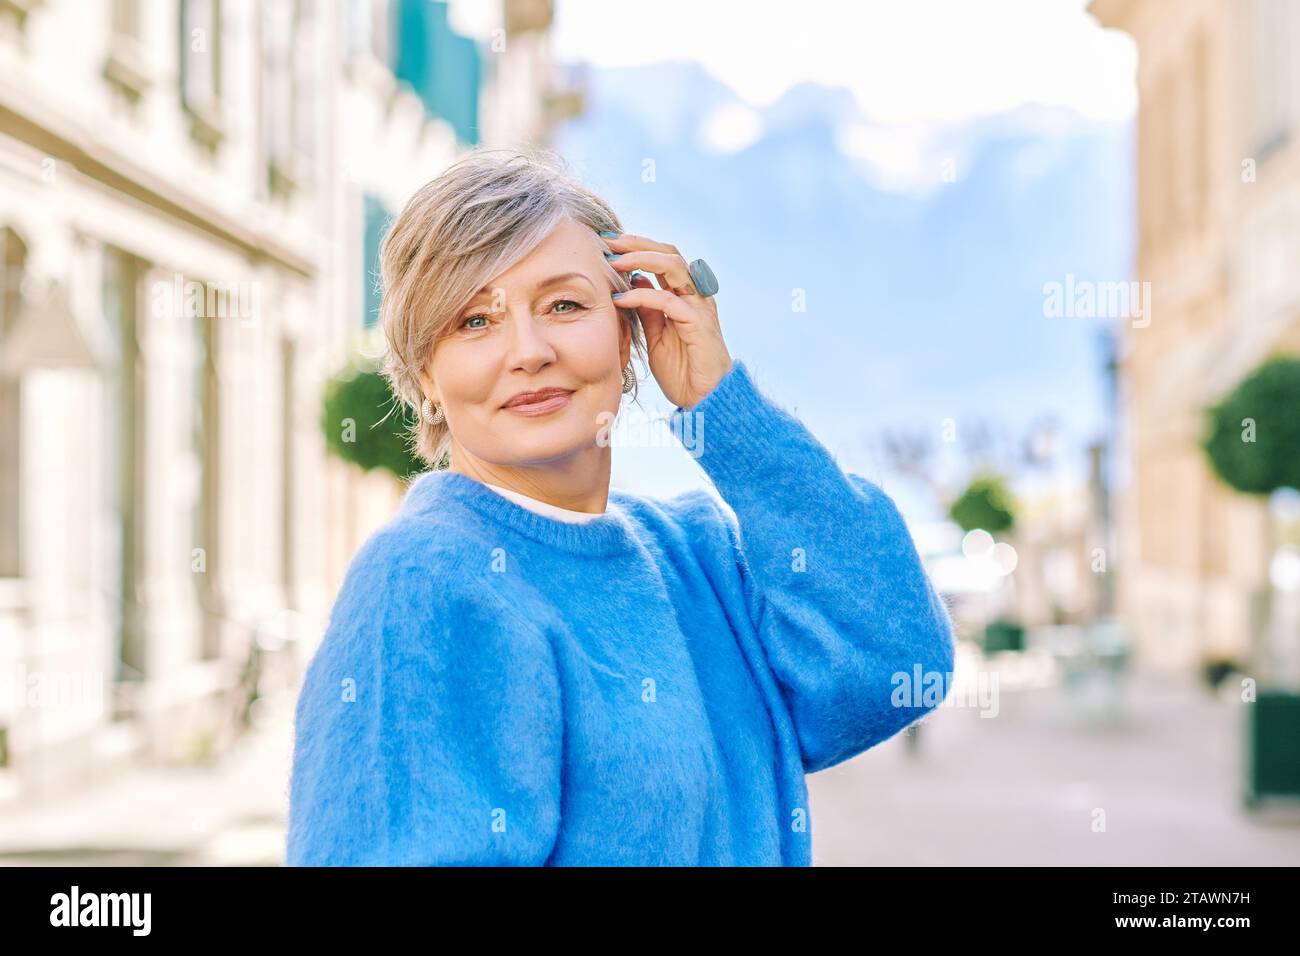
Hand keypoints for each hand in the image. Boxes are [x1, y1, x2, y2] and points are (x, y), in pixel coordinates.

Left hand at [604, 232, 732, 409]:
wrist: (704, 399)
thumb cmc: (682, 370)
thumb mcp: (656, 335)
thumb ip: (647, 309)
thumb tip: (635, 281)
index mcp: (686, 295)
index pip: (664, 257)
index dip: (638, 247)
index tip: (609, 245)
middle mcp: (696, 295)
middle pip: (669, 253)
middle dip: (637, 244)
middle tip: (608, 242)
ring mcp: (699, 306)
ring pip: (673, 266)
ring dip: (641, 259)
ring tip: (614, 261)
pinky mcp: (698, 323)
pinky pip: (668, 301)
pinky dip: (642, 295)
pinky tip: (621, 297)